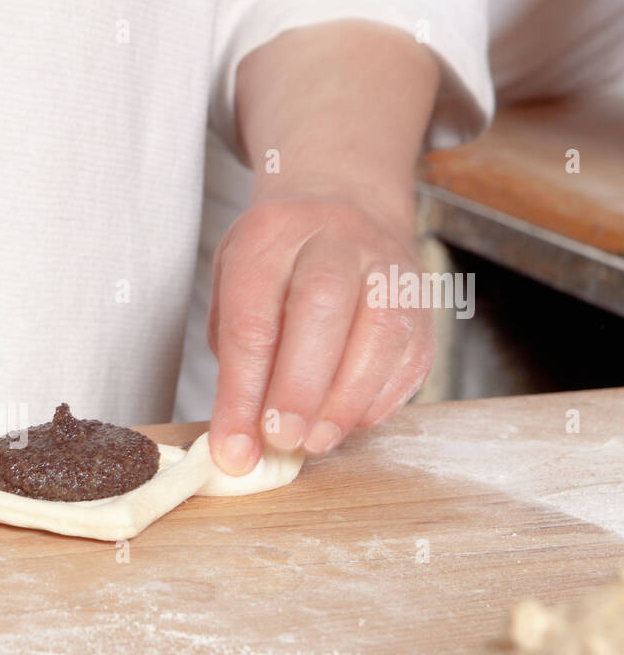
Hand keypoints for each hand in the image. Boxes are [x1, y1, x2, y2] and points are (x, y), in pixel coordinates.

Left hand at [206, 189, 433, 473]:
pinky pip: (411, 354)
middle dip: (299, 387)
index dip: (241, 393)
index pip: (252, 319)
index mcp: (271, 236)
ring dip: (346, 400)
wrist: (344, 207)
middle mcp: (335, 240)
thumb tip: (240, 442)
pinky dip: (380, 400)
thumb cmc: (276, 265)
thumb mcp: (232, 292)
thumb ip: (234, 362)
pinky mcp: (423, 301)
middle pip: (322, 308)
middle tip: (282, 439)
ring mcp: (388, 266)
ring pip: (380, 330)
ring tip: (315, 441)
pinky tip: (350, 423)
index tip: (233, 447)